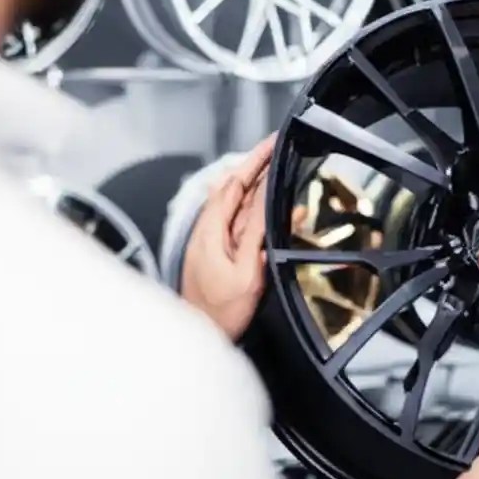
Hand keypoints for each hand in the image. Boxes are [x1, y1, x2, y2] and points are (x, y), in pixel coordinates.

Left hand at [181, 133, 276, 340]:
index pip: (234, 184)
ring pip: (235, 202)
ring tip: (276, 168)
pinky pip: (237, 220)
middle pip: (233, 188)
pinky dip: (254, 205)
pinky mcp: (217, 251)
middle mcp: (208, 230)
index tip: (271, 143)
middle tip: (277, 149)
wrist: (200, 335)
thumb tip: (267, 204)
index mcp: (212, 231)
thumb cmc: (221, 312)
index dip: (254, 161)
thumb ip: (256, 236)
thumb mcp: (247, 273)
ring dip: (256, 183)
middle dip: (256, 165)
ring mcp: (211, 240)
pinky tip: (270, 205)